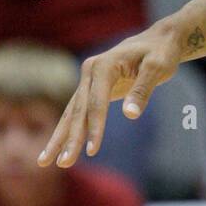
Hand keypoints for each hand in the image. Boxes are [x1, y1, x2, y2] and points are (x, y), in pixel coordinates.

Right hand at [39, 21, 181, 167]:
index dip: (95, 127)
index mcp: (104, 65)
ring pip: (72, 113)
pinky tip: (59, 149)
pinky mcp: (91, 89)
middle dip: (70, 138)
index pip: (97, 102)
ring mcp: (88, 80)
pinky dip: (69, 131)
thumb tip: (130, 115)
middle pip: (79, 110)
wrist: (159, 40)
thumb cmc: (161, 53)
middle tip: (64, 164)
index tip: (93, 151)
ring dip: (60, 137)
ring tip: (44, 161)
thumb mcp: (157, 67)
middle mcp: (91, 70)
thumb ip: (142, 89)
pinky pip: (77, 113)